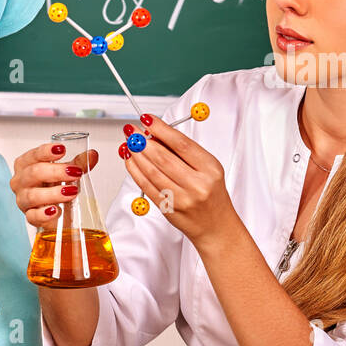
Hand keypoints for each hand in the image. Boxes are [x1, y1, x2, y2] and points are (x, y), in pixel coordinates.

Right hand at [10, 141, 98, 227]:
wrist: (56, 210)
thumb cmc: (55, 186)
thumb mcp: (67, 172)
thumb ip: (79, 163)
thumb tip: (92, 155)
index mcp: (26, 165)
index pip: (33, 155)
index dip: (46, 152)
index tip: (62, 150)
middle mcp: (21, 181)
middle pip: (34, 173)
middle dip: (56, 172)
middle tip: (75, 173)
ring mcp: (23, 200)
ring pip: (33, 196)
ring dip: (53, 193)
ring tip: (71, 191)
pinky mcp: (29, 217)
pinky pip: (33, 216)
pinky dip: (44, 214)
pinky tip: (55, 211)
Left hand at [121, 116, 235, 246]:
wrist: (216, 226)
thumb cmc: (211, 194)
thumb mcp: (208, 168)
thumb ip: (185, 151)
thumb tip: (156, 132)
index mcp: (210, 169)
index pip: (182, 144)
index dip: (162, 129)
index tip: (147, 119)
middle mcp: (197, 184)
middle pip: (164, 157)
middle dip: (143, 141)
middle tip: (132, 130)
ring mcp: (182, 198)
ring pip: (152, 172)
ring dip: (136, 154)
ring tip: (129, 142)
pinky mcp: (169, 209)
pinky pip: (147, 187)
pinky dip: (136, 171)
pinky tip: (130, 160)